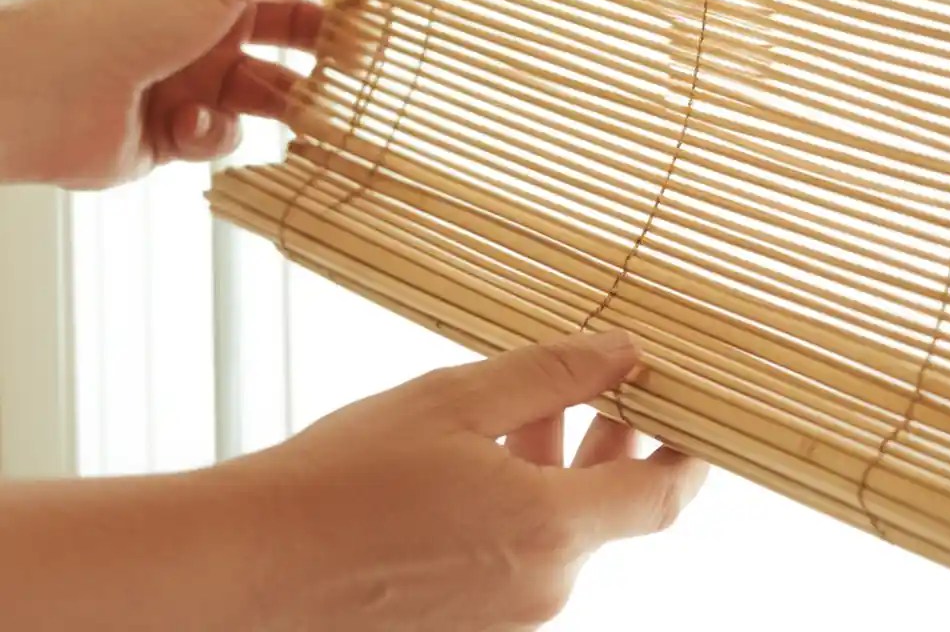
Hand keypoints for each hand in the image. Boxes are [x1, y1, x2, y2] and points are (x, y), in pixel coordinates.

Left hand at [0, 0, 347, 187]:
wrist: (42, 94)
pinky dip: (213, 132)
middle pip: (289, 29)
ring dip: (286, 101)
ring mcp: (193, 72)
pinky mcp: (179, 126)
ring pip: (269, 90)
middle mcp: (205, 17)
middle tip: (360, 60)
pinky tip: (186, 123)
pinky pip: (225, 133)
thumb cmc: (116, 17)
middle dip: (324, 45)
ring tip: (306, 110)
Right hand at [217, 330, 708, 630]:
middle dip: (616, 450)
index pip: (663, 499)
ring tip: (525, 412)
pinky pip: (518, 562)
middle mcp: (540, 589)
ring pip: (559, 535)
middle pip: (611, 515)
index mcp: (549, 532)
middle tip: (610, 395)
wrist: (247, 570)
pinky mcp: (466, 627)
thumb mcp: (456, 401)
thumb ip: (555, 374)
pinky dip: (519, 511)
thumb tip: (626, 353)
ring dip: (558, 474)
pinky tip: (476, 463)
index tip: (693, 414)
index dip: (690, 454)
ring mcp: (503, 618)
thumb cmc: (342, 479)